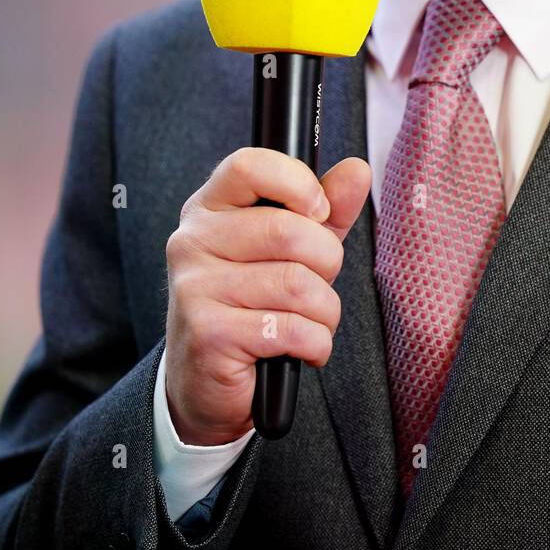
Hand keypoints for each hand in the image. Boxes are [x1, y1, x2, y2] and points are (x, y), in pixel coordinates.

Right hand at [164, 147, 370, 444]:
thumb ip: (325, 209)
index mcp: (209, 208)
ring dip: (324, 312)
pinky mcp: (208, 333)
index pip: (249, 166)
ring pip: (298, 284)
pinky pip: (291, 329)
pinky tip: (300, 350)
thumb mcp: (292, 250)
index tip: (319, 211)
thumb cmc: (254, 305)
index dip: (298, 184)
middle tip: (316, 285)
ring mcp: (195, 287)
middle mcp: (193, 241)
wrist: (206, 383)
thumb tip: (357, 169)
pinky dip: (314, 344)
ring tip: (310, 322)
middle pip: (289, 231)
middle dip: (326, 264)